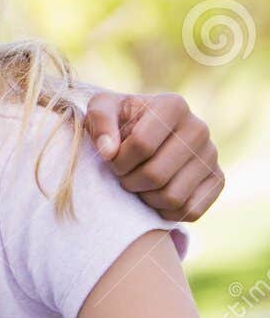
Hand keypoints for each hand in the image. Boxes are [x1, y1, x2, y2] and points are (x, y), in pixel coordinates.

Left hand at [84, 91, 222, 221]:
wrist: (143, 135)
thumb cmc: (118, 122)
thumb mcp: (101, 109)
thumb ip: (99, 121)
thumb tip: (109, 151)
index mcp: (173, 106)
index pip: (142, 145)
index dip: (118, 160)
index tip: (111, 158)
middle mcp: (199, 128)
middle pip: (155, 175)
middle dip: (129, 181)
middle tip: (123, 175)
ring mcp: (212, 155)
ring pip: (172, 197)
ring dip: (145, 198)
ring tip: (138, 183)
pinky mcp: (218, 179)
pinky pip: (190, 210)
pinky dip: (166, 211)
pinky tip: (155, 196)